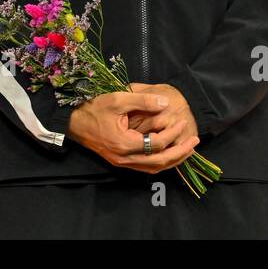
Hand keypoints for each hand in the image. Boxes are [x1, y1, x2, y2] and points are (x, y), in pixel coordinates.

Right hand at [66, 90, 199, 173]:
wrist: (72, 122)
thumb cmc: (93, 108)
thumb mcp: (118, 99)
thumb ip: (143, 101)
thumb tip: (166, 103)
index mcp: (125, 144)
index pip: (157, 144)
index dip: (172, 133)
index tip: (182, 122)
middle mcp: (124, 158)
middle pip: (159, 162)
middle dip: (180, 153)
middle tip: (195, 143)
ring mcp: (122, 162)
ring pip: (153, 168)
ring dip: (172, 160)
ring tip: (187, 150)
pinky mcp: (120, 161)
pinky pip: (145, 167)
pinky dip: (159, 162)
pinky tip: (168, 154)